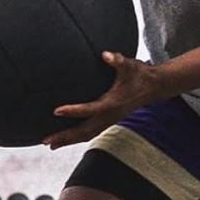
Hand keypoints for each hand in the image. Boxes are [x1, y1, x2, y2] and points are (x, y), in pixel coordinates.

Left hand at [42, 52, 161, 148]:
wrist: (154, 87)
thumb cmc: (139, 74)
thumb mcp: (129, 64)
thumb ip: (117, 60)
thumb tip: (106, 54)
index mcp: (112, 103)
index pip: (89, 109)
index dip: (73, 111)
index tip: (56, 111)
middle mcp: (109, 116)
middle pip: (84, 130)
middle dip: (65, 136)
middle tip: (46, 140)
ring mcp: (109, 120)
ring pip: (86, 135)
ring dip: (69, 140)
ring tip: (51, 144)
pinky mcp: (109, 121)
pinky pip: (91, 133)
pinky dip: (77, 137)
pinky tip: (67, 138)